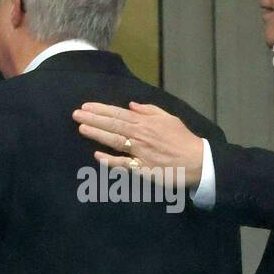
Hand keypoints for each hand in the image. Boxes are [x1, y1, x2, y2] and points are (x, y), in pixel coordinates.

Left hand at [72, 101, 204, 186]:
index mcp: (146, 122)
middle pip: (113, 125)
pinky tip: (97, 156)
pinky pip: (124, 164)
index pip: (119, 114)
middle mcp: (141, 135)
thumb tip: (132, 105)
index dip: (101, 110)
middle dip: (93, 119)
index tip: (86, 107)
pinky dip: (110, 160)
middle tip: (76, 114)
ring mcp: (141, 152)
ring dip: (97, 134)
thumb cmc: (183, 139)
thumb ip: (149, 110)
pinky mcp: (143, 168)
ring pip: (115, 140)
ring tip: (82, 128)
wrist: (198, 161)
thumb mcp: (169, 118)